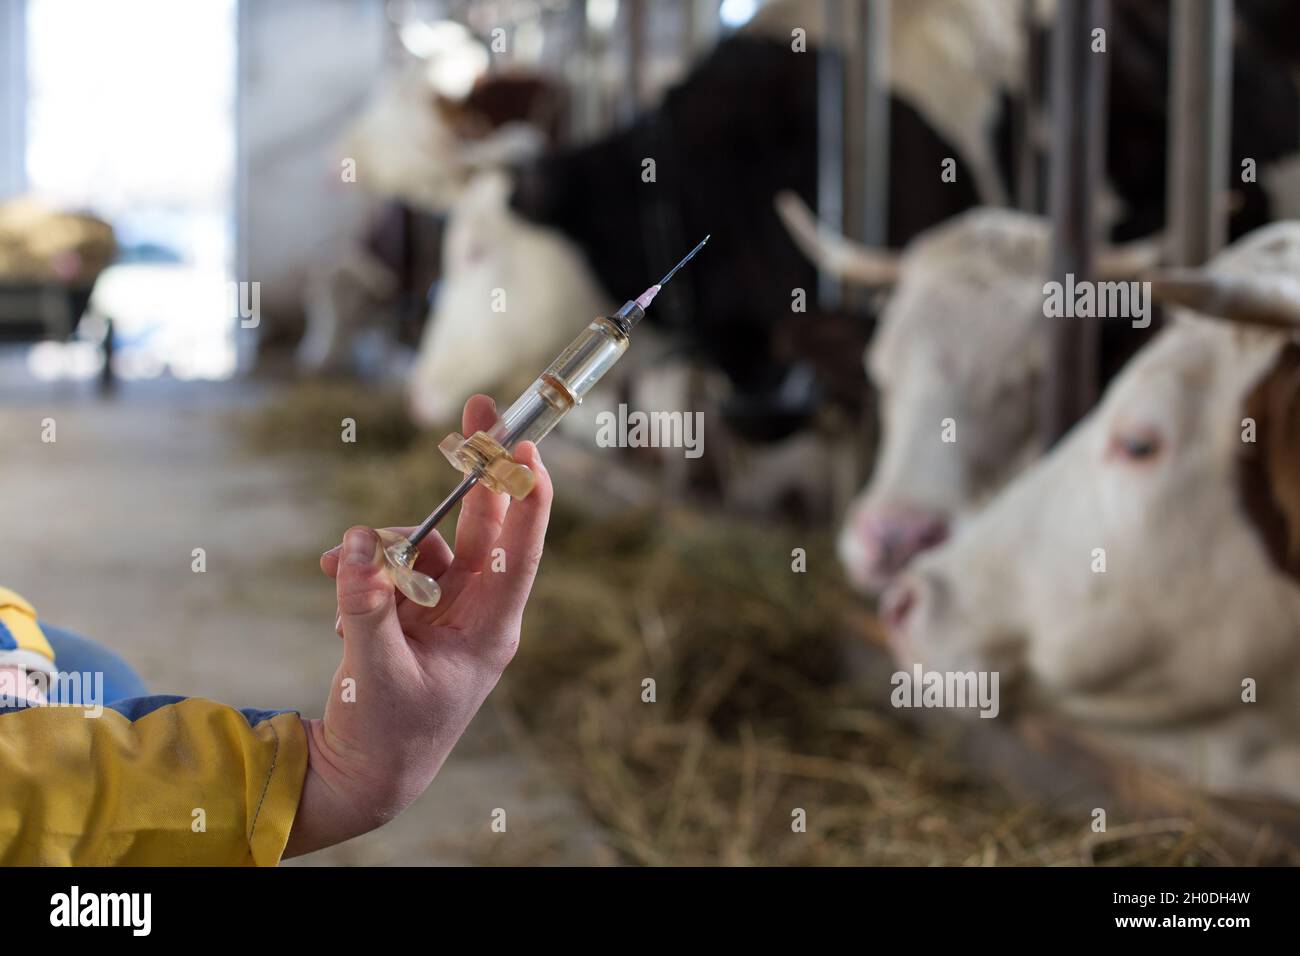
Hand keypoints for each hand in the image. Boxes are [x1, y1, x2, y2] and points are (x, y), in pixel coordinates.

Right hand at [284, 394, 551, 856]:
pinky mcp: (413, 611)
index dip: (526, 500)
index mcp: (489, 631)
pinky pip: (395, 567)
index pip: (517, 553)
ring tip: (344, 562)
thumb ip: (364, 607)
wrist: (364, 774)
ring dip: (393, 538)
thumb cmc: (385, 737)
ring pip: (431, 543)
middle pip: (486, 526)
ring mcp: (445, 609)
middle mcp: (475, 612)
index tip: (526, 447)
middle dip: (479, 468)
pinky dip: (365, 565)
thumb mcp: (373, 674)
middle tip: (481, 406)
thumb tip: (356, 543)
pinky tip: (333, 573)